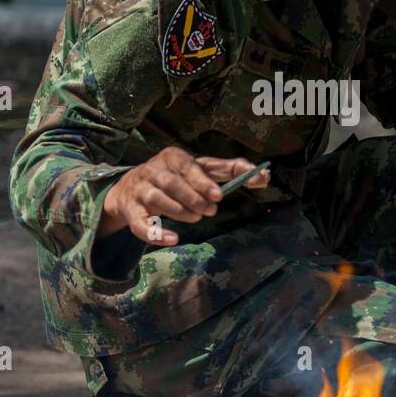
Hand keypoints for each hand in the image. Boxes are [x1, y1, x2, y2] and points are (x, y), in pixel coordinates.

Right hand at [99, 148, 269, 244]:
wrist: (130, 190)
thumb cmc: (176, 177)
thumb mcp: (199, 170)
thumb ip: (229, 170)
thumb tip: (264, 175)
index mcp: (173, 157)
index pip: (189, 166)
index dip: (203, 181)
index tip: (219, 195)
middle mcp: (154, 170)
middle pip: (173, 183)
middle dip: (194, 197)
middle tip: (210, 210)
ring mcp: (141, 191)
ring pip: (159, 200)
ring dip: (180, 211)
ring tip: (195, 217)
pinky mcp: (132, 212)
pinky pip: (141, 224)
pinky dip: (156, 233)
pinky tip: (173, 239)